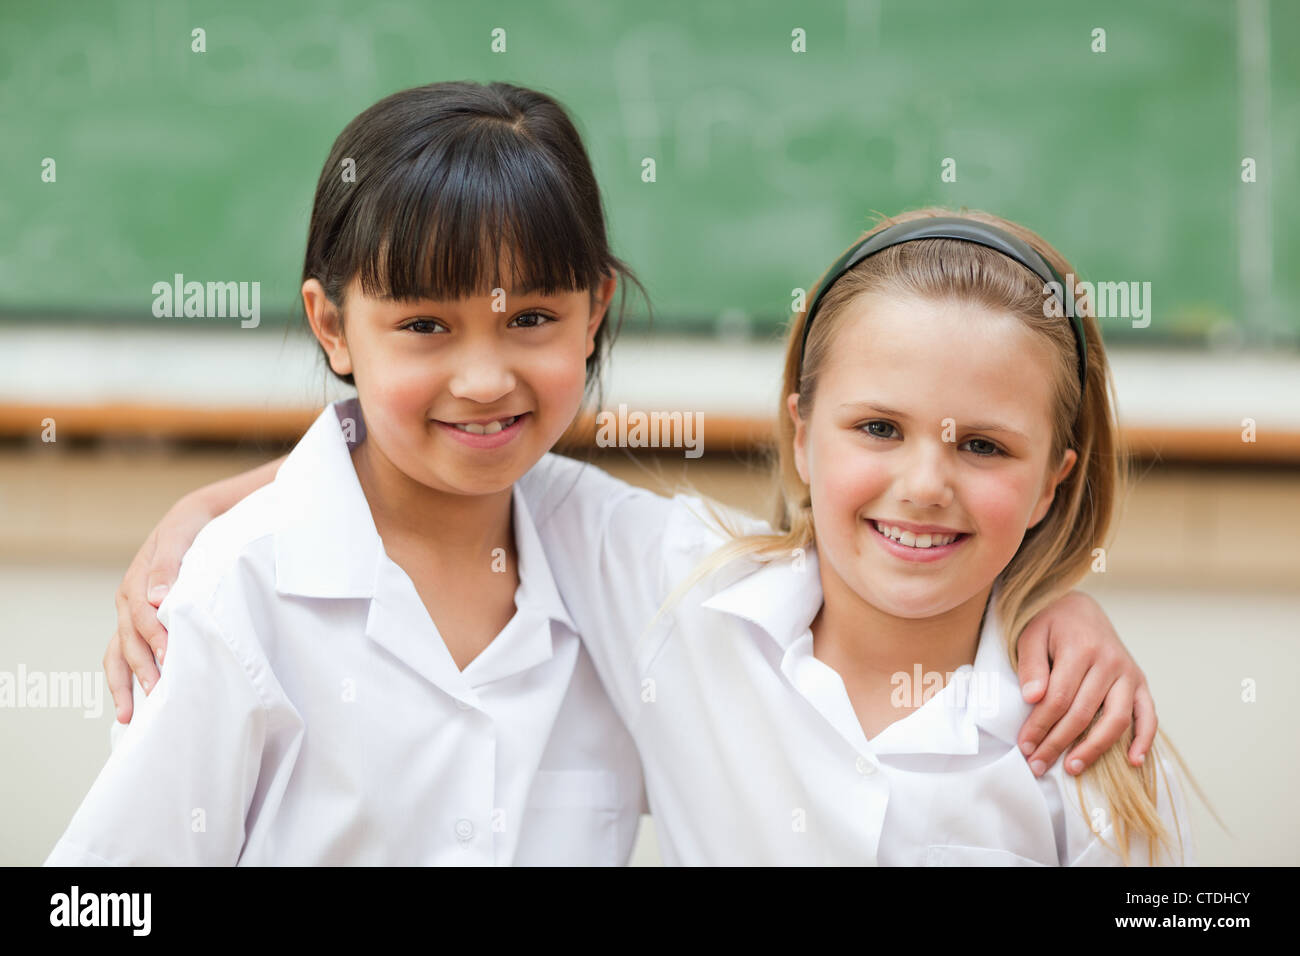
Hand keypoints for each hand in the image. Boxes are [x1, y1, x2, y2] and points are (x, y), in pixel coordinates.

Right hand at [107, 492, 217, 723]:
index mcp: (136, 585)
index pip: (143, 620)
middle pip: (129, 643)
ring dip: (125, 684)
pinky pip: (126, 653)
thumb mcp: (179, 539)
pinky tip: (137, 701)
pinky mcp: (141, 622)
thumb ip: (169, 567)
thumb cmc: (188, 531)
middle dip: (141, 672)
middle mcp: (128, 602)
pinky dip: (129, 676)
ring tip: (130, 716)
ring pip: (120, 654)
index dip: (157, 641)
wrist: (190, 521)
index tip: (172, 660)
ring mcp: (131, 614)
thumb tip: (158, 598)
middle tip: (158, 696)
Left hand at [1015, 590, 1155, 775]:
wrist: (1081, 608)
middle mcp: (1109, 662)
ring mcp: (1128, 673)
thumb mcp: (1032, 634)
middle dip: (1058, 743)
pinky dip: (1144, 739)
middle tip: (1038, 764)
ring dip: (1094, 748)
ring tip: (1072, 768)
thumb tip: (1032, 698)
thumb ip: (1031, 665)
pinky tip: (1133, 761)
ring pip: (1116, 719)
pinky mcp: (1140, 682)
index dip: (1040, 725)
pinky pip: (1148, 715)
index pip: (1058, 698)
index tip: (1024, 746)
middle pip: (1083, 713)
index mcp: (1081, 648)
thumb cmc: (1052, 624)